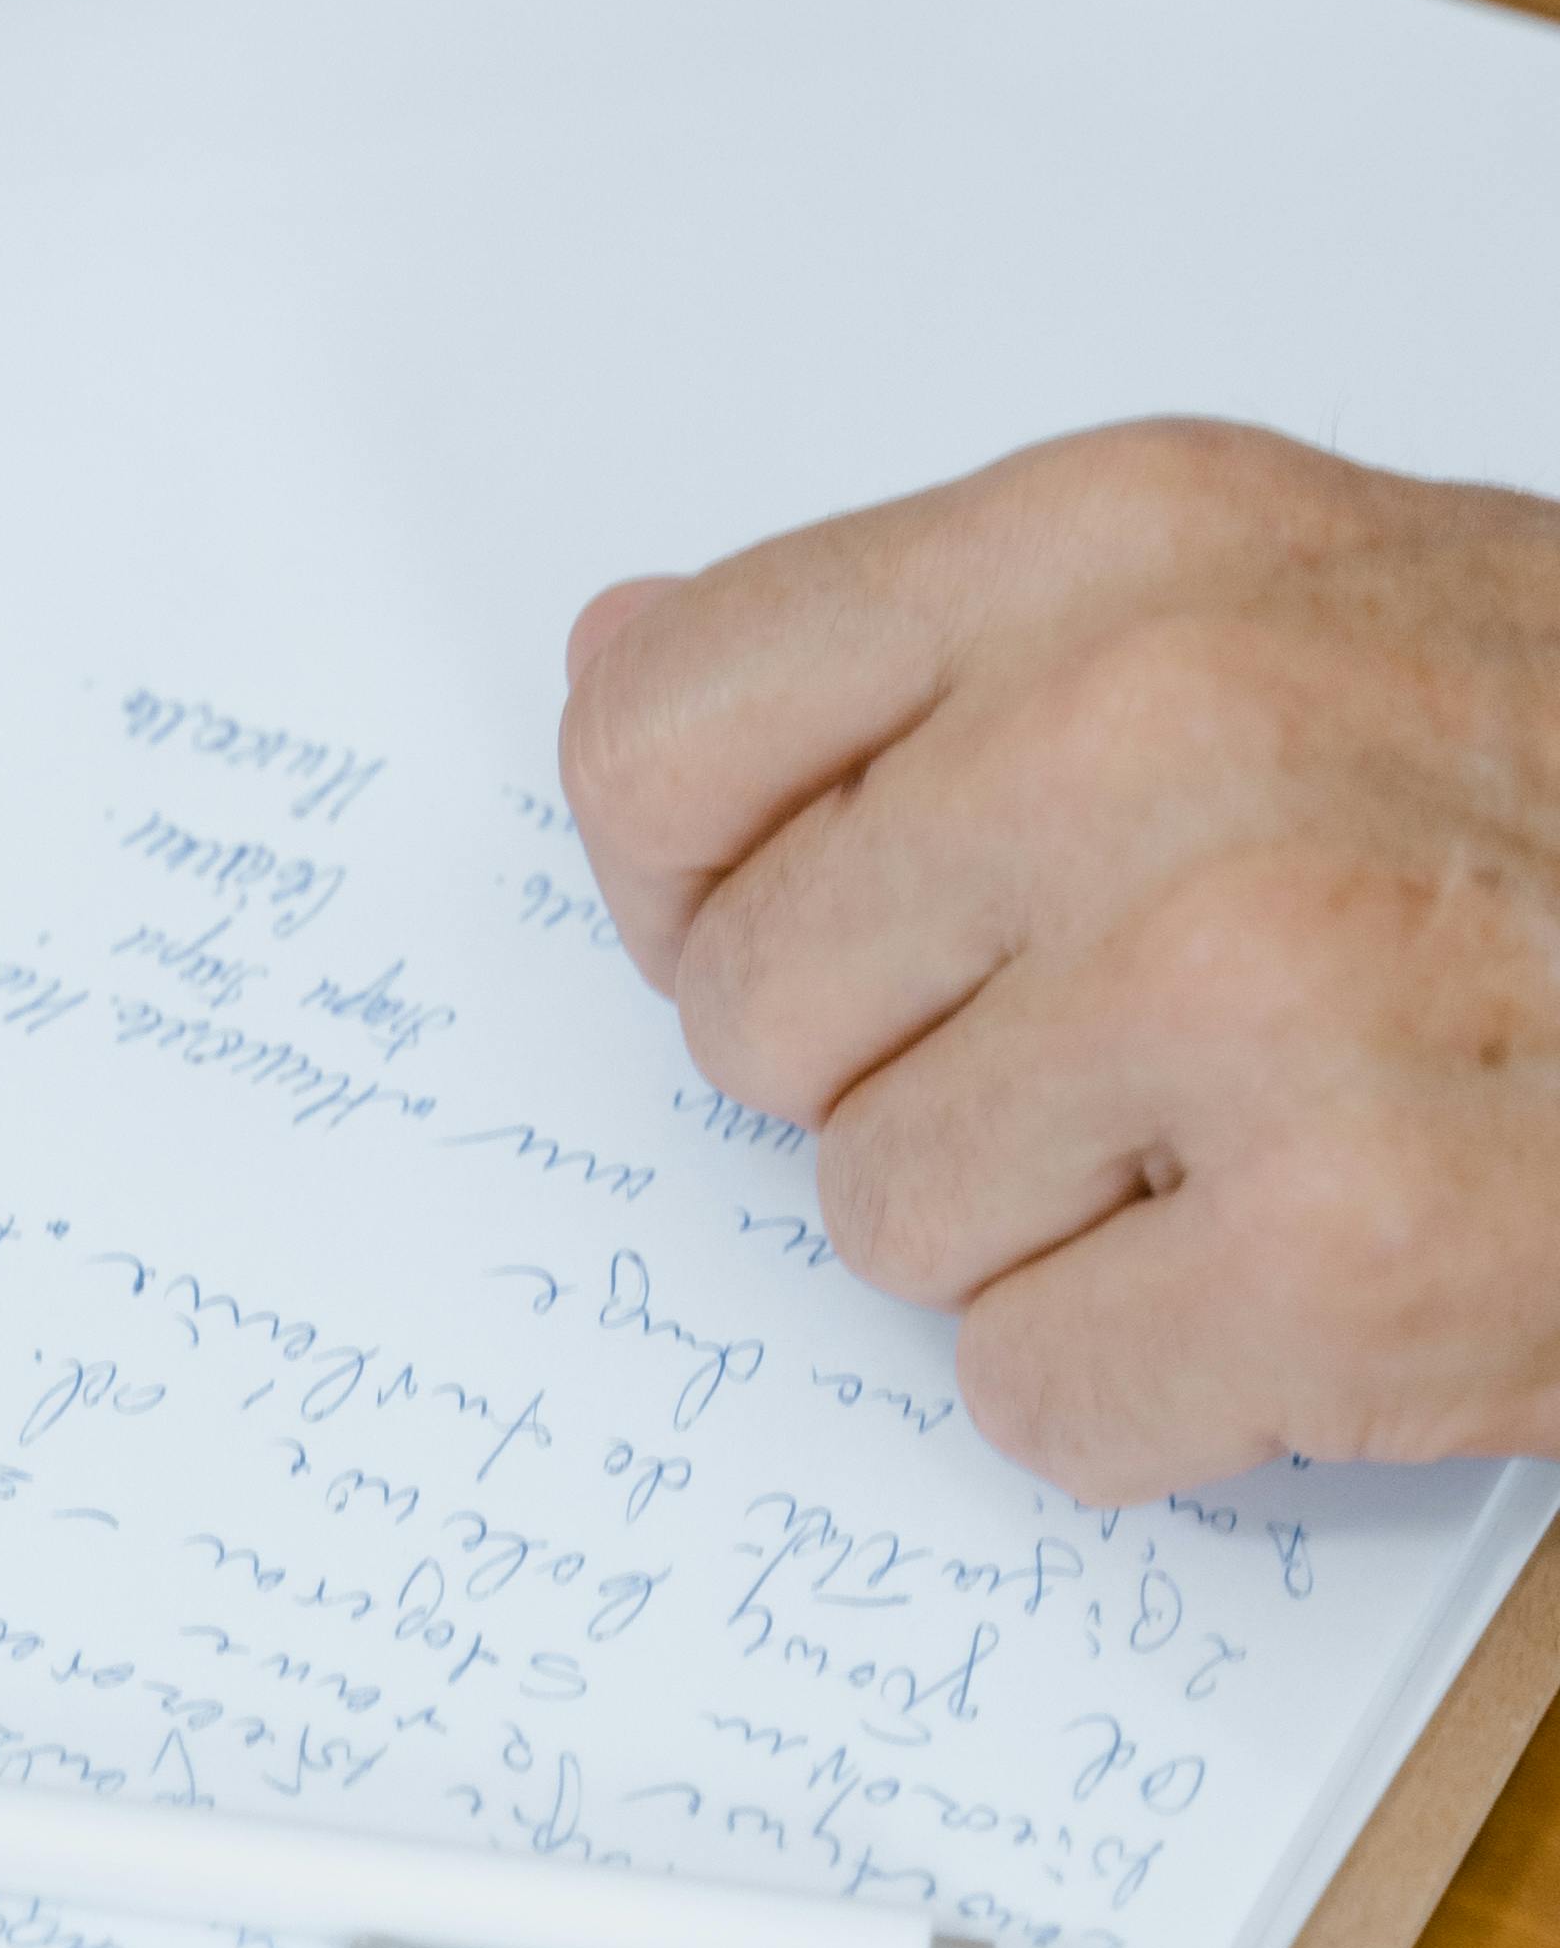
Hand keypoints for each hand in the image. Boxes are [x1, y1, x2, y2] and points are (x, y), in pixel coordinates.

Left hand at [557, 422, 1559, 1494]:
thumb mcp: (1262, 584)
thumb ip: (931, 638)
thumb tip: (611, 652)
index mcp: (1113, 551)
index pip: (657, 742)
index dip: (707, 880)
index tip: (844, 917)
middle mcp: (1155, 740)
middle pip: (747, 1015)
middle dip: (905, 1064)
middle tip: (1133, 1038)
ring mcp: (1244, 999)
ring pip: (876, 1218)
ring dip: (1040, 1227)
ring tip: (1250, 1134)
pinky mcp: (1335, 1252)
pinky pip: (1031, 1396)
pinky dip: (1152, 1388)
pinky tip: (1303, 1269)